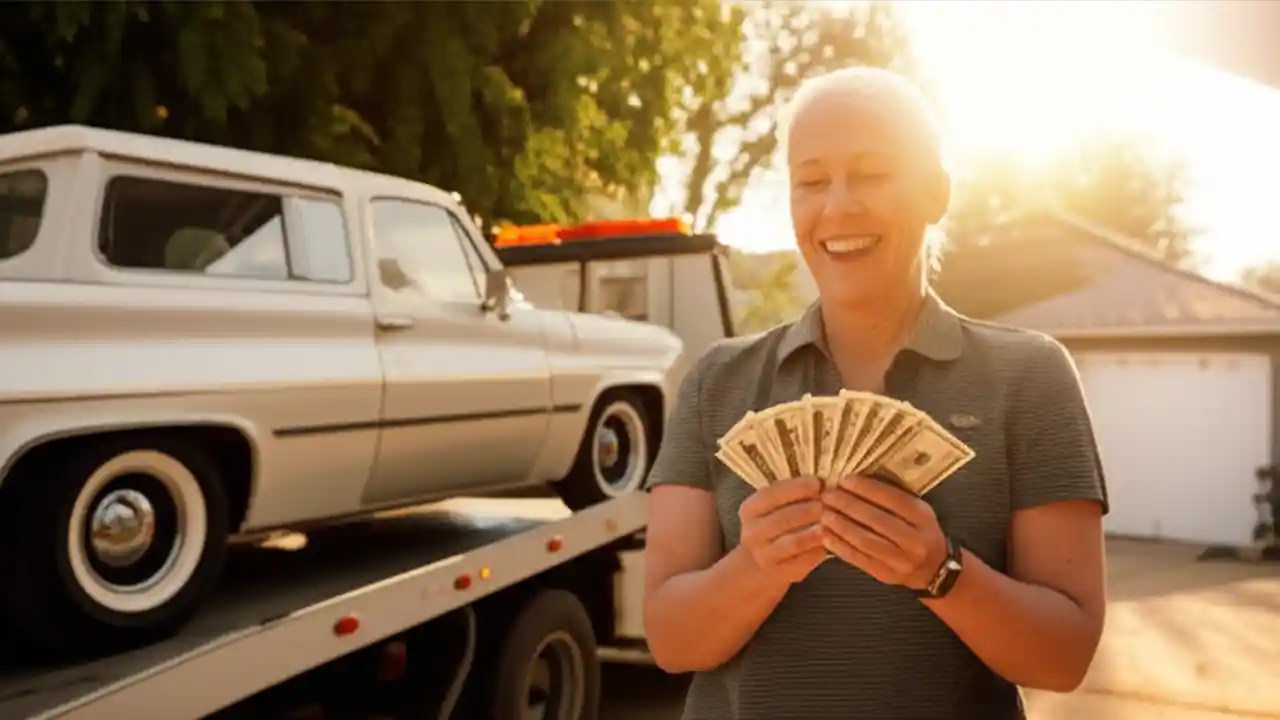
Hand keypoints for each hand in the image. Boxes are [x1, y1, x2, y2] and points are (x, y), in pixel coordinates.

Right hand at [738, 475, 827, 583]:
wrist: (761, 562)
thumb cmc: (775, 523)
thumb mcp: (774, 505)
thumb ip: (793, 493)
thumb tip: (824, 481)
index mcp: (749, 509)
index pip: (772, 494)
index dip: (797, 487)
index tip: (819, 482)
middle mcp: (751, 533)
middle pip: (785, 518)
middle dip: (811, 508)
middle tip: (832, 502)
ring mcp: (764, 555)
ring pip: (795, 542)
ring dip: (817, 530)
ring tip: (833, 521)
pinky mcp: (781, 572)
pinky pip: (804, 560)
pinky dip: (819, 550)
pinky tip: (831, 541)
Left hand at [820, 474, 946, 590]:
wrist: (933, 569)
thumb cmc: (919, 532)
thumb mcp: (917, 511)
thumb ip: (894, 498)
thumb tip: (858, 481)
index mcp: (923, 518)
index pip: (893, 499)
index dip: (867, 489)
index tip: (845, 480)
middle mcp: (914, 540)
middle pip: (876, 520)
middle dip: (848, 505)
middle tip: (828, 495)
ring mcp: (900, 561)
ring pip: (865, 540)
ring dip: (840, 525)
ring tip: (824, 513)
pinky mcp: (885, 575)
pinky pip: (859, 559)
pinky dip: (840, 546)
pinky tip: (826, 535)